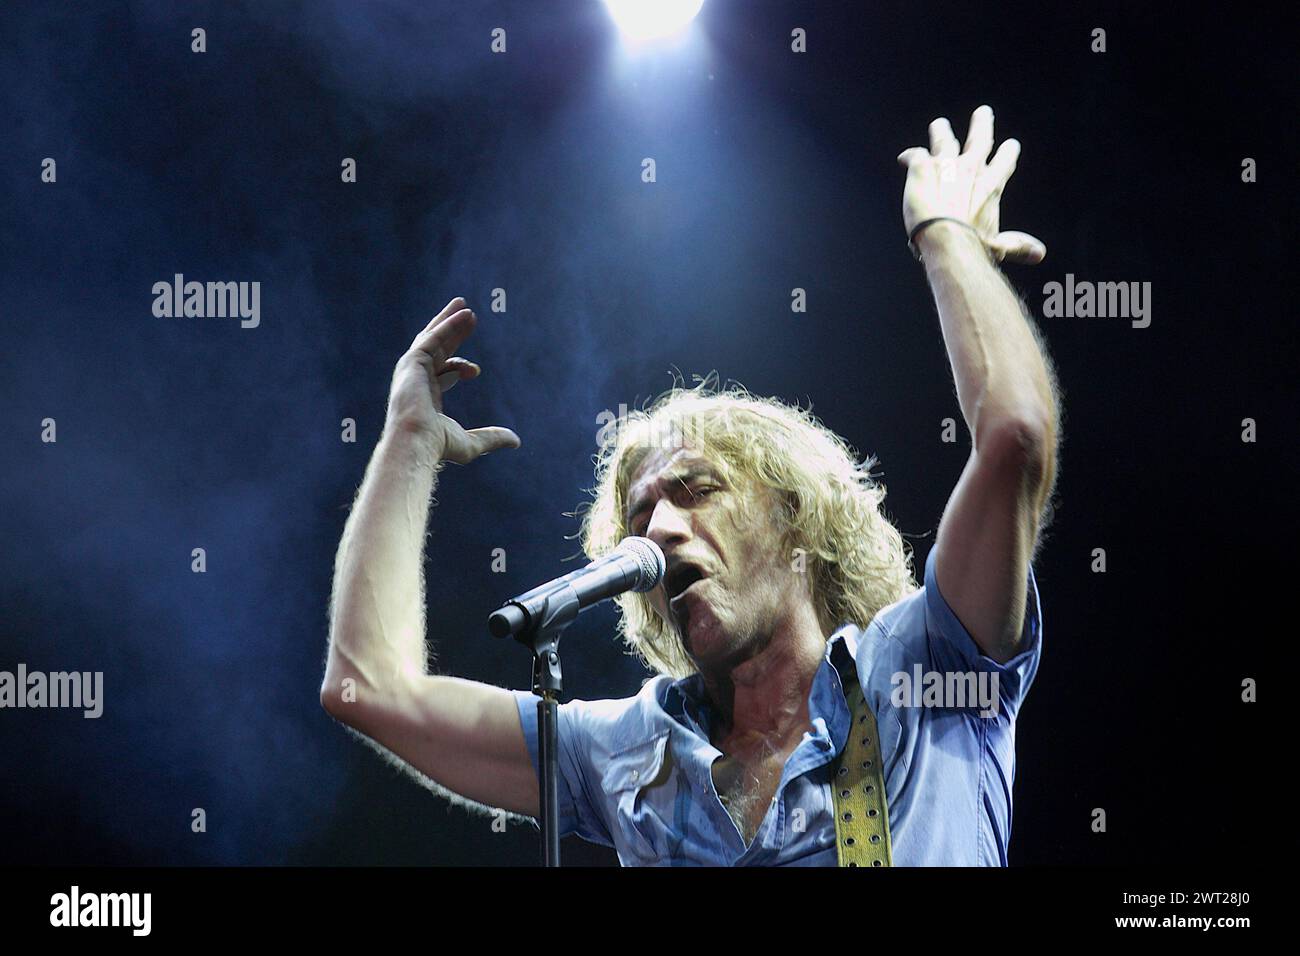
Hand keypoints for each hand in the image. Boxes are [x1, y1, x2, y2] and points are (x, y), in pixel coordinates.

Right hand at [383, 297, 520, 463]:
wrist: (416, 442)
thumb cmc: (438, 447)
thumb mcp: (472, 443)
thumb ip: (493, 438)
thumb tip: (516, 441)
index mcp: (426, 398)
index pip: (442, 372)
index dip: (460, 367)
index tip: (476, 372)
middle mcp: (416, 381)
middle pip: (436, 349)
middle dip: (453, 332)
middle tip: (470, 316)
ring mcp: (411, 371)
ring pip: (431, 337)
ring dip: (449, 320)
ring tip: (464, 304)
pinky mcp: (411, 362)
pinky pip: (431, 337)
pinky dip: (446, 324)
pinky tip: (462, 313)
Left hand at [896, 105, 1044, 264]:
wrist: (946, 238)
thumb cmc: (973, 246)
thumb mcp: (998, 247)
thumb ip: (1017, 246)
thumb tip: (1040, 255)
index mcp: (991, 185)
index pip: (1005, 161)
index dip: (1007, 153)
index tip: (1011, 145)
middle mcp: (971, 169)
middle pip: (979, 138)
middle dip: (982, 124)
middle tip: (983, 112)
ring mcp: (946, 165)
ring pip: (944, 139)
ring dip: (941, 131)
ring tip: (939, 125)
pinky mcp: (922, 167)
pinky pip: (915, 155)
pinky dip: (910, 156)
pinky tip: (905, 158)